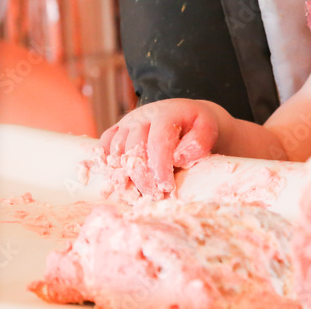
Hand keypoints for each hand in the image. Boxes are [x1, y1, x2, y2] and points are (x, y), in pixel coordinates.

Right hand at [98, 98, 221, 196]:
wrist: (185, 115)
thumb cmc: (196, 127)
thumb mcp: (206, 131)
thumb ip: (197, 144)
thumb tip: (177, 158)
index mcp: (166, 114)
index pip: (158, 142)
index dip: (160, 168)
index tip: (166, 188)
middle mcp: (143, 116)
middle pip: (134, 149)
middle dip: (142, 177)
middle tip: (153, 196)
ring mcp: (127, 122)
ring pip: (116, 150)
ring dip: (123, 175)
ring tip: (136, 194)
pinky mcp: (117, 129)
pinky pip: (104, 145)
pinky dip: (106, 164)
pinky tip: (117, 181)